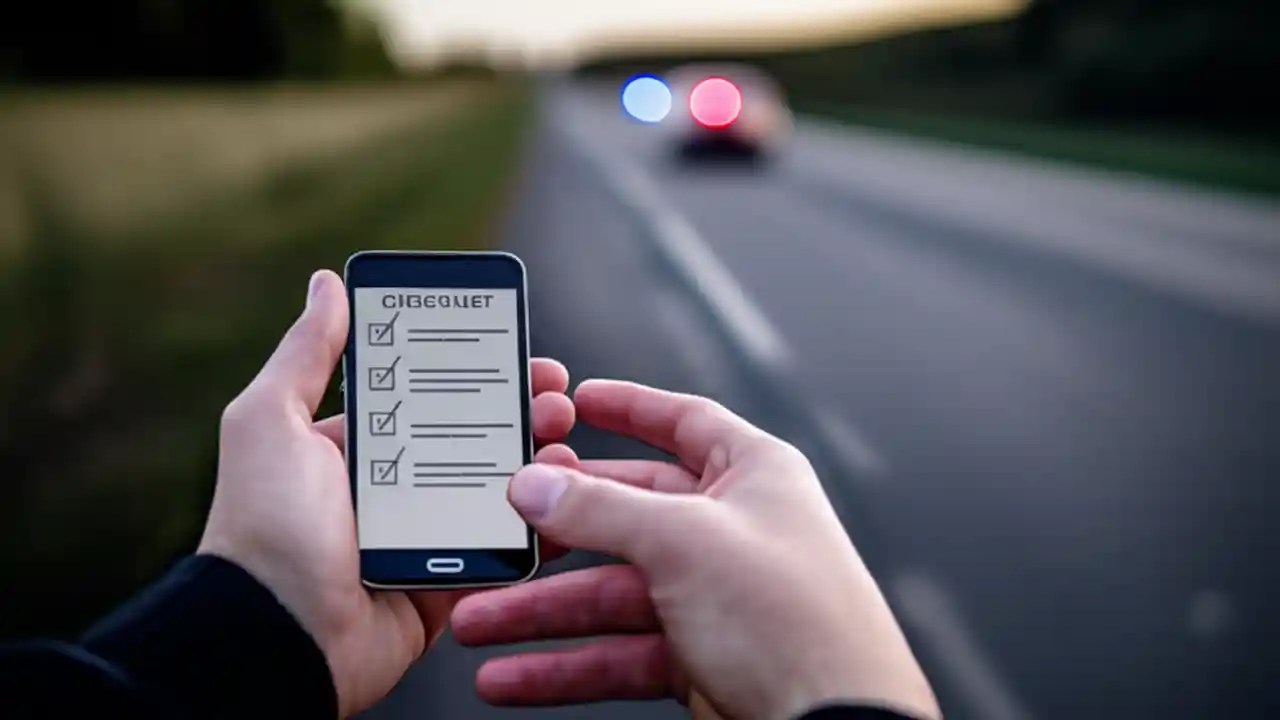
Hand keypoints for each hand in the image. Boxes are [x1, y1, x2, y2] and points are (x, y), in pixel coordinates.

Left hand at [197, 270, 575, 716]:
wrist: (276, 635)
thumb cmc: (265, 526)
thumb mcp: (270, 422)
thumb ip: (305, 354)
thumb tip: (324, 284)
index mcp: (353, 448)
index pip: (427, 397)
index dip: (474, 370)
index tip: (516, 346)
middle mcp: (391, 489)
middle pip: (473, 438)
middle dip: (519, 409)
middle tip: (555, 394)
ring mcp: (422, 537)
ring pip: (496, 489)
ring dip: (538, 460)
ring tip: (562, 437)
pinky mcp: (446, 583)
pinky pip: (502, 549)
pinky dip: (538, 524)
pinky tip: (564, 496)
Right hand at [452, 380, 938, 719]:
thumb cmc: (799, 624)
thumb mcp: (686, 542)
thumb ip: (602, 512)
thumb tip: (538, 486)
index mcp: (753, 476)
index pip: (684, 423)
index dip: (631, 409)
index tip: (581, 403)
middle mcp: (734, 531)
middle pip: (628, 517)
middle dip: (558, 536)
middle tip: (501, 536)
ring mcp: (717, 598)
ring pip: (613, 595)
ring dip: (544, 614)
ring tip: (481, 623)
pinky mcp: (703, 659)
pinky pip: (620, 653)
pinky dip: (568, 666)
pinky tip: (517, 676)